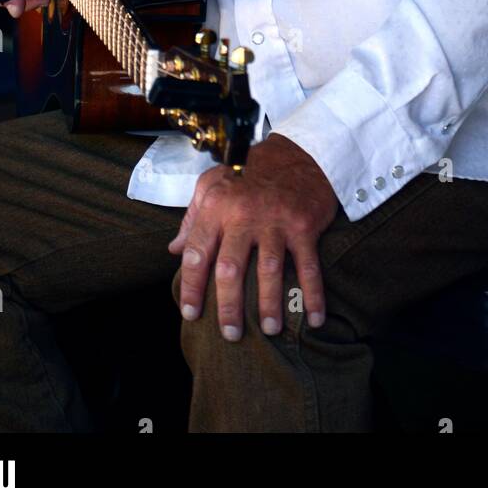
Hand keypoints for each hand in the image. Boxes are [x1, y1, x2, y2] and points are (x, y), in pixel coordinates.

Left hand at [169, 133, 338, 340]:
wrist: (299, 152)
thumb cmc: (252, 171)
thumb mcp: (213, 183)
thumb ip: (193, 217)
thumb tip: (174, 250)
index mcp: (217, 205)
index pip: (196, 252)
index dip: (191, 286)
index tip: (190, 313)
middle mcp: (244, 214)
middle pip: (230, 268)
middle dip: (228, 306)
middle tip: (230, 334)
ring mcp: (276, 221)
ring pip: (268, 271)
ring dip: (268, 305)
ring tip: (268, 330)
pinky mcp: (304, 226)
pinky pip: (308, 266)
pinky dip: (313, 294)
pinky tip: (314, 318)